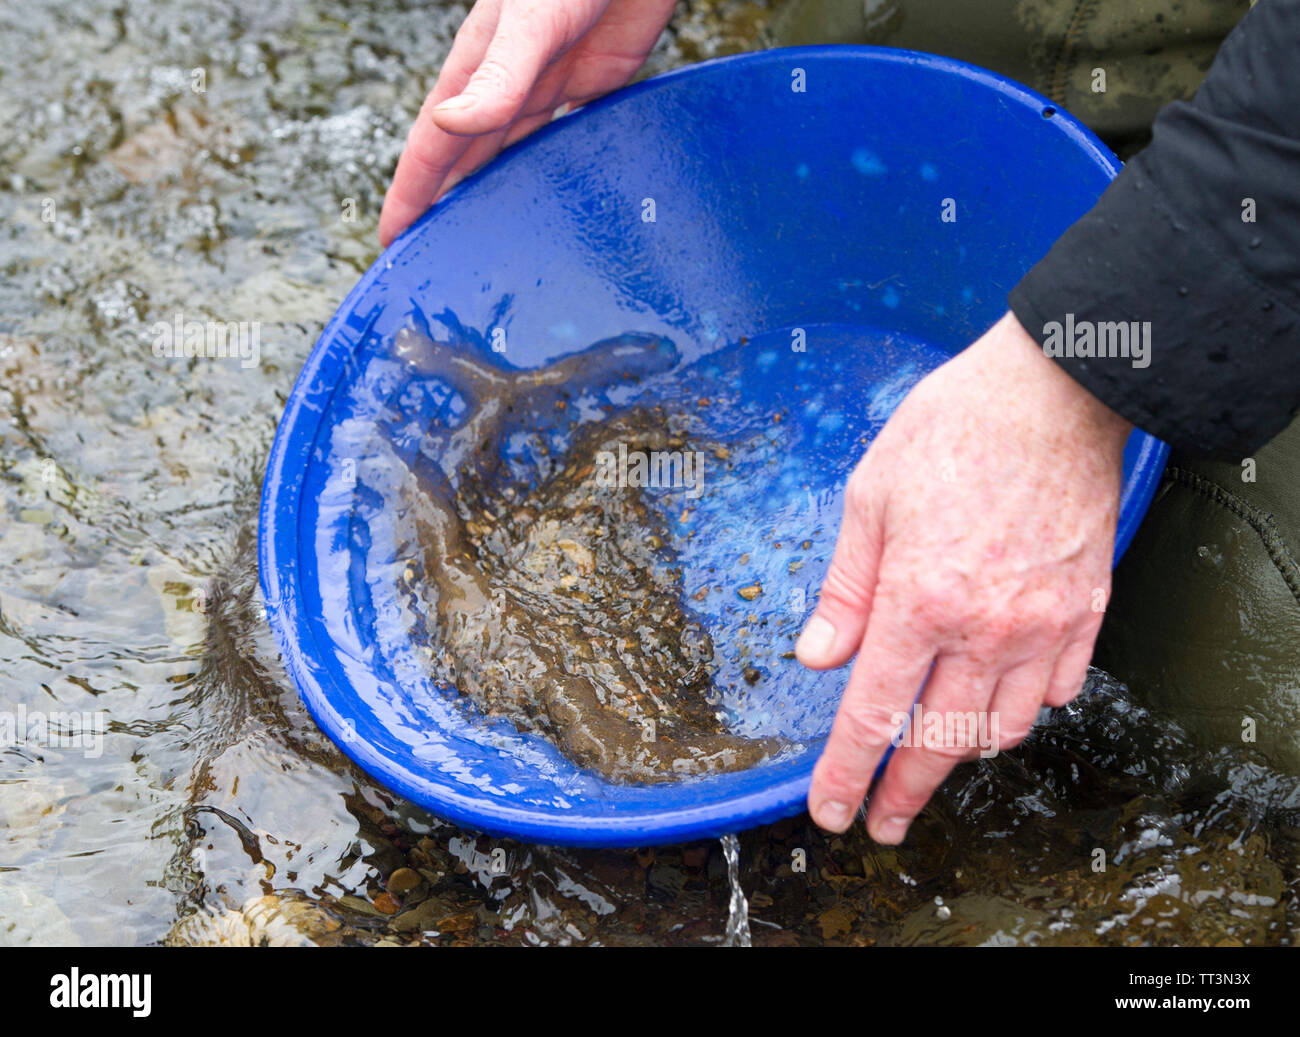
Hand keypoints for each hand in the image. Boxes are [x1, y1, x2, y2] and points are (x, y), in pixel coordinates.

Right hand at [379, 0, 675, 244]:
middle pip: (466, 161)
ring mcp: (549, 87)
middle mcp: (507, 85)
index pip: (433, 146)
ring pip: (512, 157)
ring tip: (483, 245)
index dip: (411, 194)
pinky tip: (557, 199)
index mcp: (479, 71)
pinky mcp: (594, 86)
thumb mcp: (528, 23)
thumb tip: (447, 123)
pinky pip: (566, 140)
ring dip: (495, 198)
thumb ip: (494, 75)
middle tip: (428, 260)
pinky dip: (556, 172)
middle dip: (444, 208)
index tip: (392, 240)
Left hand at [796, 312, 1131, 842]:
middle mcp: (985, 627)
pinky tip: (999, 699)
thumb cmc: (953, 429)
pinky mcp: (1087, 610)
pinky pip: (1059, 691)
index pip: (873, 715)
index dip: (845, 774)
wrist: (1054, 389)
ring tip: (933, 756)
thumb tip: (817, 656)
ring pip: (1002, 728)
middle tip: (882, 822)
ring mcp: (1044, 625)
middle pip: (938, 742)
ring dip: (961, 753)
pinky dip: (1024, 709)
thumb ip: (844, 589)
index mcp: (918, 600)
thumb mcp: (869, 498)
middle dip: (903, 795)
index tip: (832, 811)